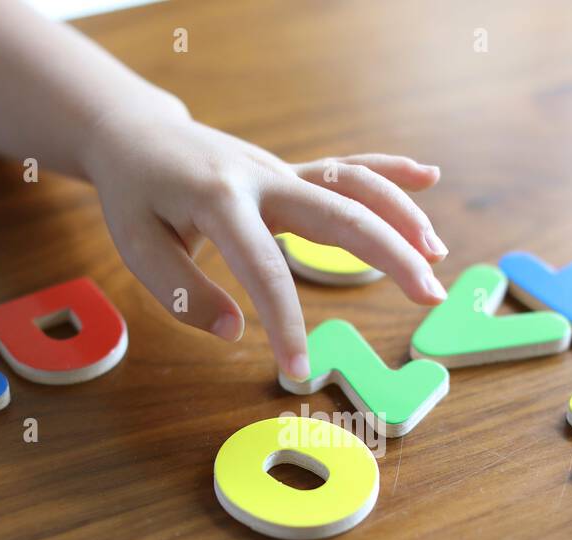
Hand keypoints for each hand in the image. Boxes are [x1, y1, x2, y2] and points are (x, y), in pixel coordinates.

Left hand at [82, 109, 447, 379]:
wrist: (137, 135)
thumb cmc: (135, 196)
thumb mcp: (137, 245)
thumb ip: (183, 292)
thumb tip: (236, 332)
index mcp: (219, 200)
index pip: (264, 270)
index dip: (286, 325)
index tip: (299, 372)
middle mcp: (261, 179)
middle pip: (338, 214)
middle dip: (389, 253)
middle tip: (430, 296)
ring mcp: (280, 172)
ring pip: (352, 187)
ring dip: (399, 217)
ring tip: (436, 257)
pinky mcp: (289, 174)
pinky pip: (345, 169)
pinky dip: (388, 171)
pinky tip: (428, 176)